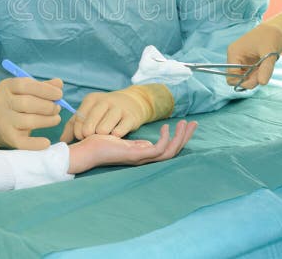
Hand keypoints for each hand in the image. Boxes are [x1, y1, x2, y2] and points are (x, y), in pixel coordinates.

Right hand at [0, 77, 63, 149]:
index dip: (45, 89)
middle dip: (47, 106)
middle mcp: (2, 103)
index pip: (24, 85)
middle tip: (57, 108)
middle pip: (26, 103)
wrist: (2, 123)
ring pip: (27, 121)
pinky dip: (35, 144)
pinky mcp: (8, 137)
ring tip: (56, 119)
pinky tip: (46, 142)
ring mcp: (4, 121)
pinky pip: (22, 142)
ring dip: (47, 120)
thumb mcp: (29, 90)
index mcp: (7, 87)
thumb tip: (59, 83)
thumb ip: (44, 86)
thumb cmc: (20, 102)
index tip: (59, 94)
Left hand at [59, 84, 172, 141]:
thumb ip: (73, 125)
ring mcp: (119, 109)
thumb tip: (62, 141)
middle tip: (93, 138)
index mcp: (91, 99)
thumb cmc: (105, 110)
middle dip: (89, 136)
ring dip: (102, 138)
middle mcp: (105, 101)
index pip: (79, 119)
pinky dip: (115, 137)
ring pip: (104, 130)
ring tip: (104, 137)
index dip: (78, 132)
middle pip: (90, 127)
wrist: (132, 102)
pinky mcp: (131, 117)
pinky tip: (115, 136)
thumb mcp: (88, 112)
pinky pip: (119, 132)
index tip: (82, 137)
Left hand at [68, 120, 197, 173]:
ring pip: (169, 152)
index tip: (185, 124)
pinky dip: (165, 138)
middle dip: (185, 138)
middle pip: (173, 152)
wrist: (86, 150)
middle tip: (195, 124)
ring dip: (180, 138)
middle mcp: (144, 159)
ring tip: (185, 123)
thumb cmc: (100, 144)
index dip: (179, 138)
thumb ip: (136, 143)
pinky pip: (158, 149)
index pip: (167, 149)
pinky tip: (167, 127)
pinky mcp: (136, 156)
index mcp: (143, 155)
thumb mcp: (123, 140)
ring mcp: (141, 159)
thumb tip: (147, 142)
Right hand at [226, 24, 281, 88]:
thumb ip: (266, 68)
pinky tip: (264, 68)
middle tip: (263, 74)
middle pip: (236, 79)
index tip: (259, 79)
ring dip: (254, 78)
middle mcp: (234, 57)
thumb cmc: (272, 37)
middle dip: (250, 80)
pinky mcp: (246, 62)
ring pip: (243, 78)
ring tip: (265, 69)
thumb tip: (262, 83)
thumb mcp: (270, 52)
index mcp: (234, 53)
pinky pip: (248, 75)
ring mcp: (240, 60)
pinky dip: (256, 75)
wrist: (278, 31)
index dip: (244, 81)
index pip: (231, 76)